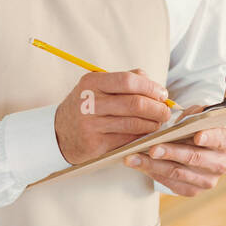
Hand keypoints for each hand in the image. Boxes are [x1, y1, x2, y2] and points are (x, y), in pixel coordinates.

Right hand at [54, 67, 171, 165]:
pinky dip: (142, 137)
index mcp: (92, 83)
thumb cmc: (86, 107)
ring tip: (158, 123)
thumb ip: (125, 80)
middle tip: (165, 112)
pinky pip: (128, 140)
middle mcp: (89, 103)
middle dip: (157, 108)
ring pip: (134, 124)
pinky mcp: (96, 144)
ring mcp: (91, 125)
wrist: (59, 134)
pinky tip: (146, 134)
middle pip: (135, 104)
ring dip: (153, 124)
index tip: (162, 94)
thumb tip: (154, 84)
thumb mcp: (98, 86)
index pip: (128, 81)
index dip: (151, 88)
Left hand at [123, 103, 225, 195]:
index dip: (209, 137)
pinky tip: (138, 165)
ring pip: (177, 172)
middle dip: (171, 152)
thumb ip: (192, 115)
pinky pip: (170, 183)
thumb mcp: (197, 117)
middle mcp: (220, 164)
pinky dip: (152, 173)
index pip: (219, 139)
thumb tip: (182, 118)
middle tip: (152, 148)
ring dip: (153, 165)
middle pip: (193, 158)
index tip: (197, 136)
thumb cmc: (196, 130)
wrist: (198, 151)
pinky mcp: (192, 191)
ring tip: (134, 157)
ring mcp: (207, 181)